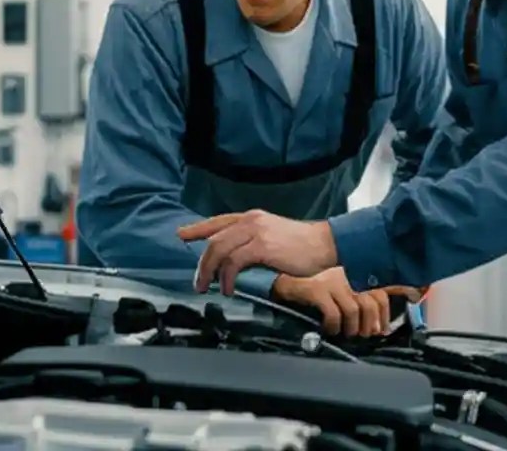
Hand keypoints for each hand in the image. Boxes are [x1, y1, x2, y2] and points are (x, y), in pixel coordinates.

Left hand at [178, 210, 337, 294]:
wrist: (325, 244)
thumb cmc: (303, 246)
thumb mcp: (273, 238)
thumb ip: (253, 244)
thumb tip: (236, 262)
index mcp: (252, 218)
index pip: (218, 221)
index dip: (197, 228)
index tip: (181, 234)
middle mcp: (251, 221)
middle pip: (214, 240)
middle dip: (202, 263)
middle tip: (198, 282)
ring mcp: (256, 232)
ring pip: (219, 249)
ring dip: (210, 272)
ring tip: (208, 288)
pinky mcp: (262, 246)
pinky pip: (234, 262)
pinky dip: (227, 278)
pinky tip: (229, 289)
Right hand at [272, 268, 406, 336]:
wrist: (282, 279)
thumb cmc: (313, 288)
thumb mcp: (339, 292)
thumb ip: (358, 301)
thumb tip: (378, 325)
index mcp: (354, 273)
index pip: (381, 293)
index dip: (384, 315)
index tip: (382, 329)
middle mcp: (347, 275)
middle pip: (372, 303)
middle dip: (370, 324)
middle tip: (363, 336)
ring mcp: (332, 281)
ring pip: (355, 310)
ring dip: (352, 328)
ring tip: (345, 334)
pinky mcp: (317, 289)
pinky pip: (334, 314)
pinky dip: (334, 326)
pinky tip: (328, 330)